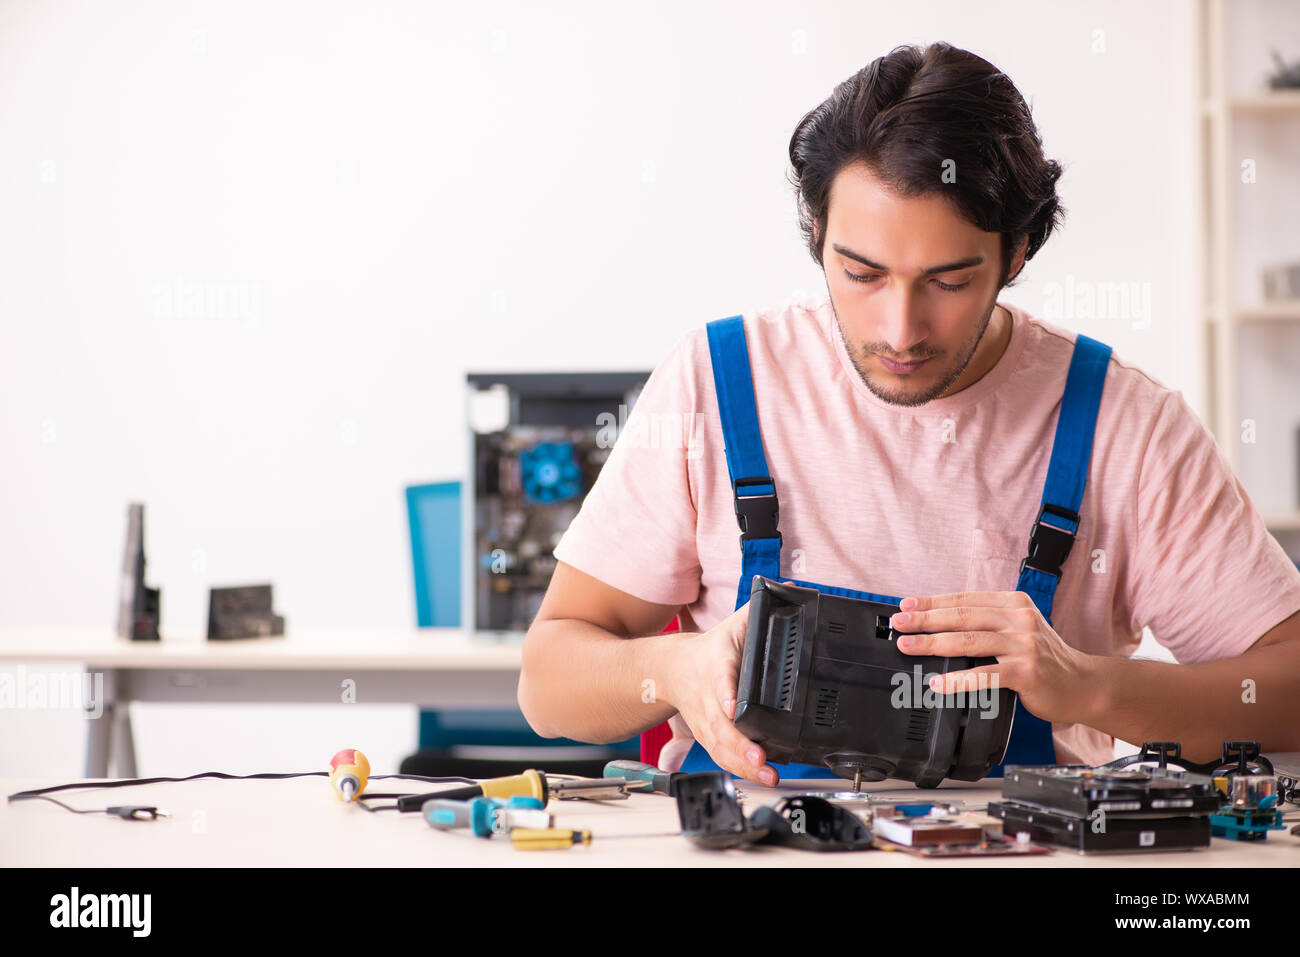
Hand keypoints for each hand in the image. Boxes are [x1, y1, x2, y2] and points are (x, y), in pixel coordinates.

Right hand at [661, 601, 777, 785]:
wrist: (671, 669)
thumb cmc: (711, 648)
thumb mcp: (735, 624)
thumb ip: (763, 607)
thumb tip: (794, 589)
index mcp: (716, 665)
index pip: (720, 680)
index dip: (726, 695)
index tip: (733, 708)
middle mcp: (708, 696)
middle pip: (721, 723)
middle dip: (740, 744)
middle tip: (761, 759)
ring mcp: (705, 718)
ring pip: (719, 744)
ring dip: (740, 763)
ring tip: (764, 774)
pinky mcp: (706, 734)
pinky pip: (720, 754)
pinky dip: (736, 768)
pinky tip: (756, 776)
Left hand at [890, 590, 1097, 723]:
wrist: (1083, 684)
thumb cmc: (1045, 659)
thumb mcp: (1019, 629)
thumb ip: (988, 623)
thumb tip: (941, 623)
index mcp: (1013, 603)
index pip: (964, 599)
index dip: (932, 601)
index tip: (905, 605)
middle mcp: (1019, 619)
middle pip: (962, 616)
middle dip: (925, 620)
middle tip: (899, 624)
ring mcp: (1024, 645)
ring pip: (970, 640)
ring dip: (933, 643)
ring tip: (908, 647)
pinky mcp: (1026, 672)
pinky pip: (985, 675)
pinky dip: (958, 679)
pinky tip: (937, 683)